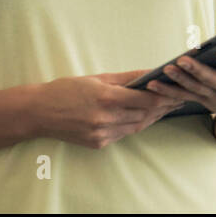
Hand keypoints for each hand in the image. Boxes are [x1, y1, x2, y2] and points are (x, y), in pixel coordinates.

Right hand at [33, 70, 188, 149]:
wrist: (38, 112)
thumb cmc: (66, 90)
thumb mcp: (97, 78)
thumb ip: (126, 78)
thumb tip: (151, 72)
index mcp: (106, 98)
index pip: (145, 99)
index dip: (163, 96)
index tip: (176, 90)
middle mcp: (105, 118)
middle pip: (144, 114)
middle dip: (162, 106)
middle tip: (177, 98)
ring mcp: (101, 134)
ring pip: (136, 126)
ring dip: (152, 117)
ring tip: (165, 107)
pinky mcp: (97, 144)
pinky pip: (123, 134)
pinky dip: (135, 125)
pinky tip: (144, 117)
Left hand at [145, 49, 215, 162]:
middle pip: (213, 81)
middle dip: (198, 71)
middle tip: (183, 60)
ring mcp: (215, 97)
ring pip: (195, 88)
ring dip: (178, 80)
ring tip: (165, 69)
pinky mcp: (201, 100)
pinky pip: (182, 96)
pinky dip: (166, 91)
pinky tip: (151, 84)